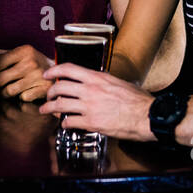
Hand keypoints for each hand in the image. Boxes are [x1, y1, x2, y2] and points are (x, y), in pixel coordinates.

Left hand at [0, 45, 51, 101]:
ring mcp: (38, 77)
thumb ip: (3, 55)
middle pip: (0, 78)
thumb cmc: (35, 63)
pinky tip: (22, 93)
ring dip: (4, 93)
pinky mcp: (43, 89)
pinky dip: (20, 97)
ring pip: (9, 91)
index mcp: (24, 51)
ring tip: (4, 91)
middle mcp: (31, 63)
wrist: (58, 72)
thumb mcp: (21, 54)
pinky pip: (22, 98)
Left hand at [41, 64, 155, 140]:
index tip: (47, 74)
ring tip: (45, 110)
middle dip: (49, 92)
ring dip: (49, 108)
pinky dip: (64, 123)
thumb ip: (104, 82)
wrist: (147, 116)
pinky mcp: (92, 123)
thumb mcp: (119, 82)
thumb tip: (98, 83)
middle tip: (47, 95)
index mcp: (97, 78)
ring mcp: (89, 107)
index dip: (54, 70)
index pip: (69, 69)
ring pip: (60, 105)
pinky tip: (65, 124)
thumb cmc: (138, 101)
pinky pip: (70, 122)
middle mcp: (90, 90)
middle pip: (60, 87)